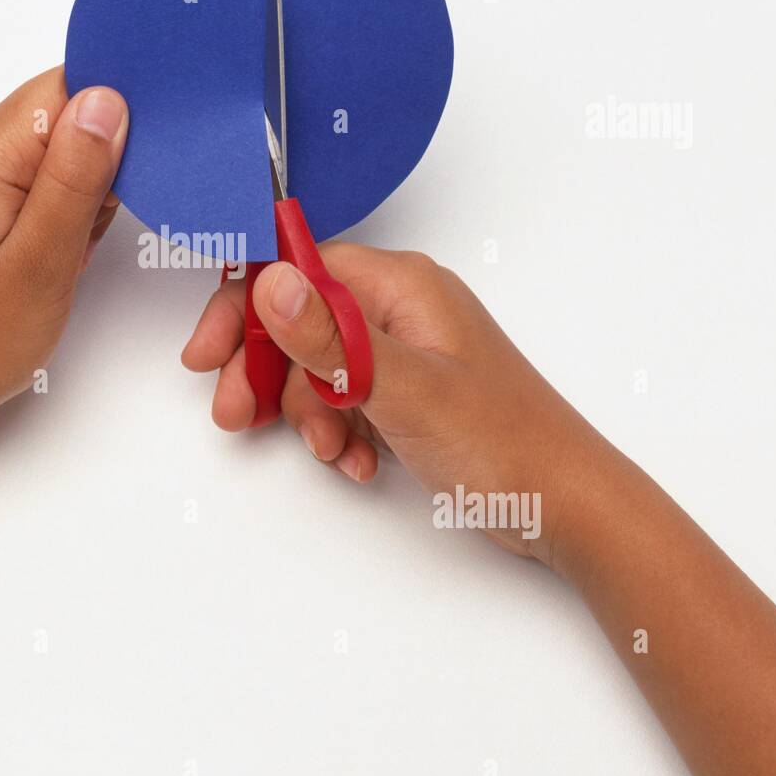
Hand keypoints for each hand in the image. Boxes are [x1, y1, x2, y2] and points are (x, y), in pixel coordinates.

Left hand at [0, 68, 127, 459]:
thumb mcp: (40, 262)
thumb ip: (77, 176)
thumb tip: (109, 98)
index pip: (74, 83)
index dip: (120, 114)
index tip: (140, 166)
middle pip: (72, 112)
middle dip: (106, 164)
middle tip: (90, 230)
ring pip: (66, 149)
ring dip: (89, 195)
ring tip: (70, 252)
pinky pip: (47, 179)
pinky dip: (69, 213)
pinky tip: (60, 255)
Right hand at [181, 243, 607, 560]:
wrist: (568, 506)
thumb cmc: (505, 441)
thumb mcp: (406, 388)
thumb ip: (332, 336)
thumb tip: (272, 282)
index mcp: (400, 286)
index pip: (296, 268)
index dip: (244, 306)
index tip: (208, 354)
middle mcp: (400, 309)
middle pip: (299, 320)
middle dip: (267, 372)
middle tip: (238, 416)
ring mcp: (405, 351)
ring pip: (318, 366)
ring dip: (309, 412)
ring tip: (332, 451)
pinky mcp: (410, 392)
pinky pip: (347, 399)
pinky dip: (339, 430)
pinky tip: (359, 461)